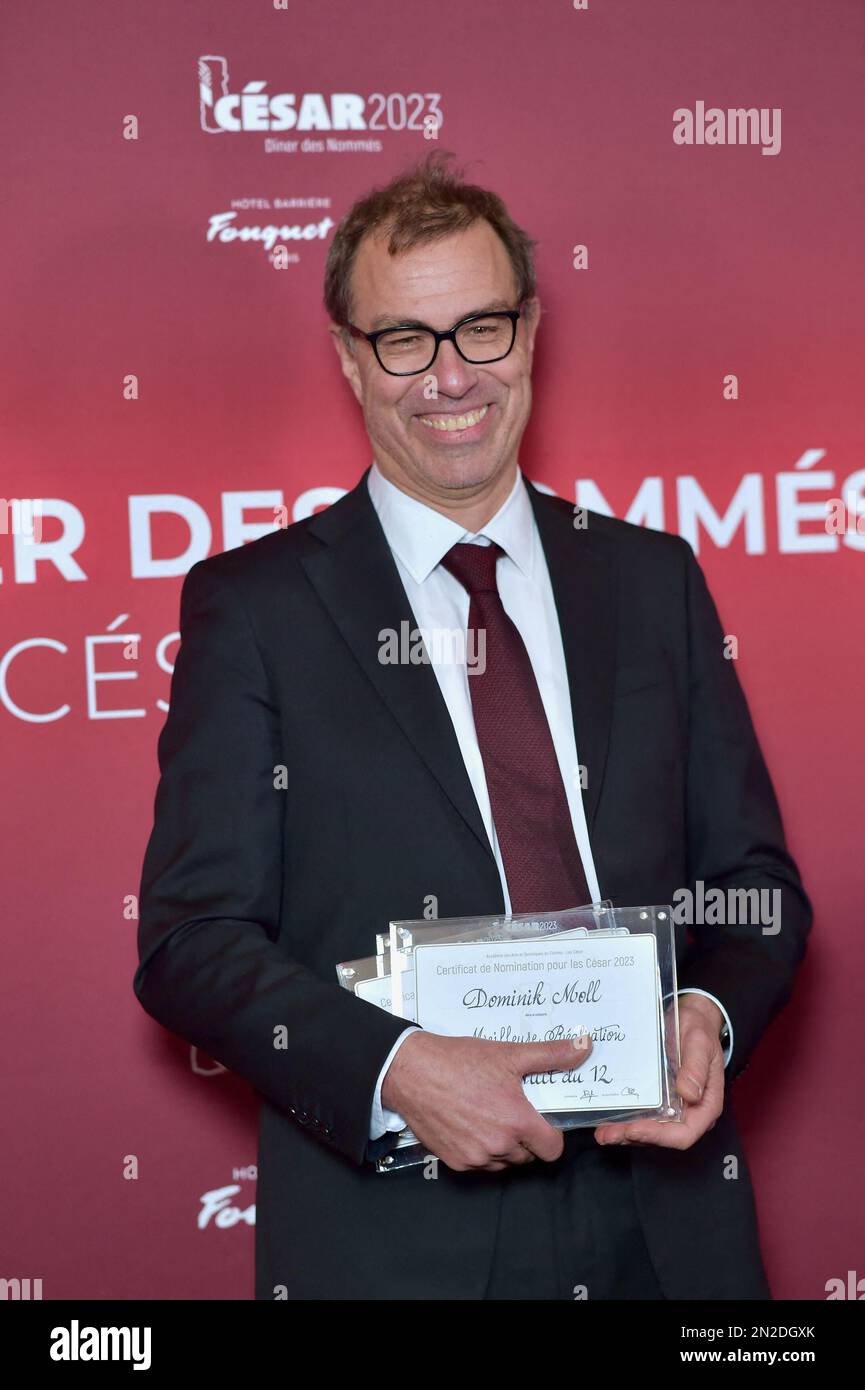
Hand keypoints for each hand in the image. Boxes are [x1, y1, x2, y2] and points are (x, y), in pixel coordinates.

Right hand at [381, 1030, 592, 1171]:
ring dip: (504, 1147)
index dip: (551, 1135)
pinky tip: (471, 1124)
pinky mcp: (455, 1162)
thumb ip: (551, 1054)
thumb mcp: (508, 1054)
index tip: (543, 1121)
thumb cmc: (458, 1062)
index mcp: (517, 1122)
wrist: (411, 1072)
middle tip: (513, 1112)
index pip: (553, 1149)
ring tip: (490, 1116)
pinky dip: (480, 1150)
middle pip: (528, 1156)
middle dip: (526, 1138)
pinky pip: (480, 1164)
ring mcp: (475, 1157)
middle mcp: (498, 1146)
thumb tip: (584, 1047)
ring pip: (504, 1162)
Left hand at [594, 994, 724, 1149]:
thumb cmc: (699, 1032)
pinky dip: (625, 1120)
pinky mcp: (658, 1100)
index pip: (684, 1134)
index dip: (659, 1136)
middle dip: (634, 1136)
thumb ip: (696, 1068)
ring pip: (649, 1129)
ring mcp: (672, 1109)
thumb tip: (689, 1094)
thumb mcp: (700, 1043)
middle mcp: (689, 1113)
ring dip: (624, 1133)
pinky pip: (642, 1116)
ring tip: (602, 1132)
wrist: (691, 1020)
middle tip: (608, 1134)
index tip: (635, 1129)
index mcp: (705, 1106)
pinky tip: (606, 1118)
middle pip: (662, 1136)